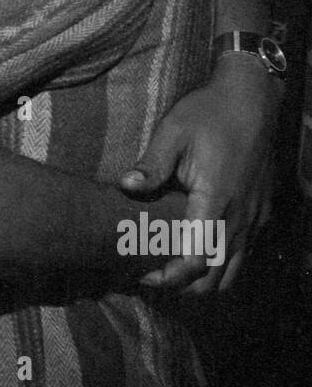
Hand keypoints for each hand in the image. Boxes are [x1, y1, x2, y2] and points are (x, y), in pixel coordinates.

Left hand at [122, 56, 279, 295]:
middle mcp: (240, 217)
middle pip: (215, 279)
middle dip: (184, 287)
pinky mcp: (260, 215)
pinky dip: (221, 266)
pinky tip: (196, 252)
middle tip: (152, 278)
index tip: (145, 277)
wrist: (252, 99)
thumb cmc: (209, 112)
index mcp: (216, 200)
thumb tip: (126, 186)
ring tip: (173, 272)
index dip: (171, 277)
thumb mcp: (174, 131)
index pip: (197, 260)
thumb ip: (152, 164)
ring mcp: (254, 219)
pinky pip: (242, 255)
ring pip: (232, 273)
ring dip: (204, 281)